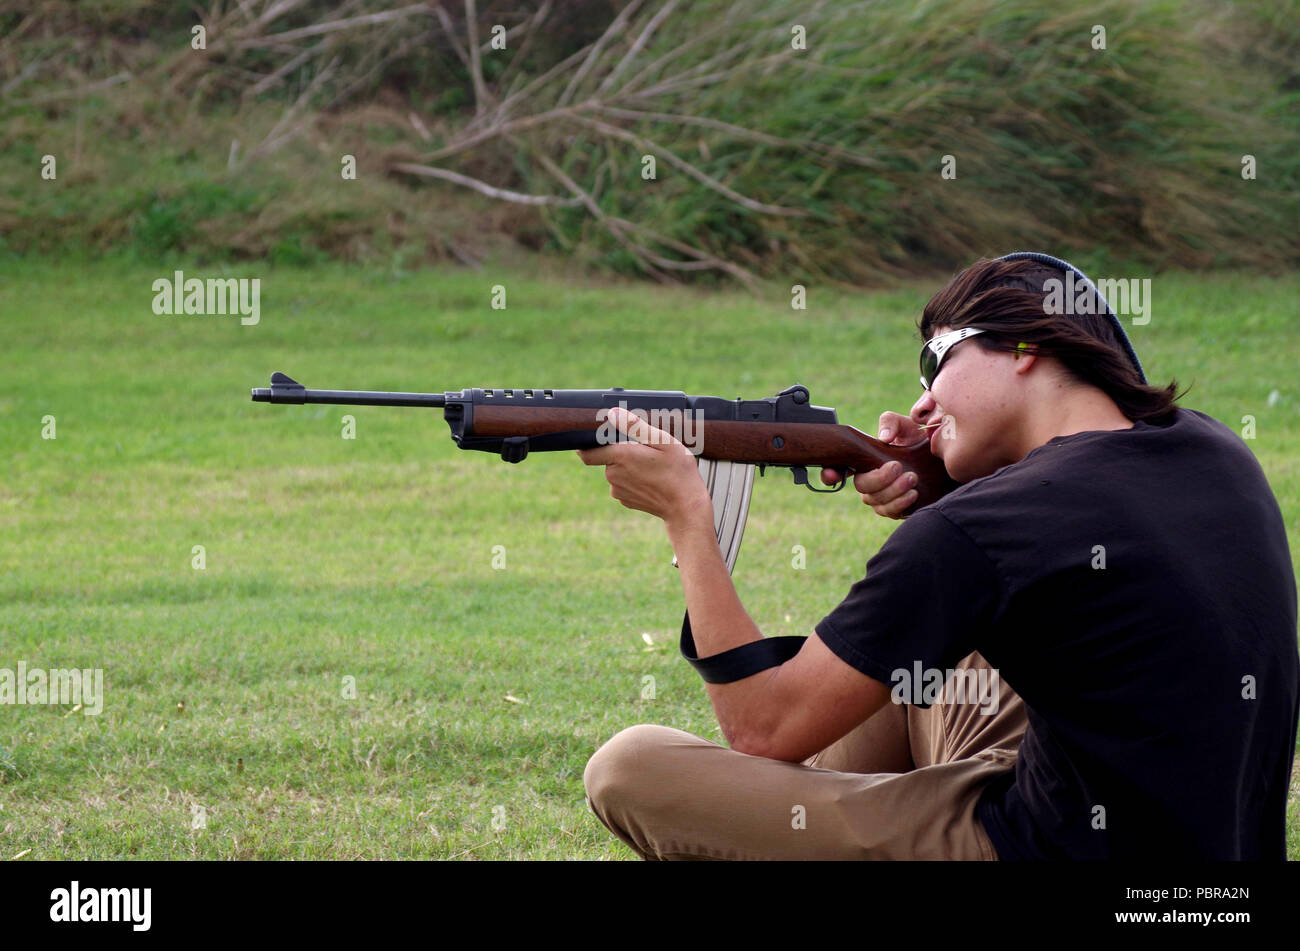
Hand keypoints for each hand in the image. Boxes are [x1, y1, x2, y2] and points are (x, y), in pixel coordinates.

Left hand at [576, 407, 710, 527]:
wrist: (686, 507)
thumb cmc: (678, 472)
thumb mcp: (663, 442)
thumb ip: (636, 426)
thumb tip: (613, 414)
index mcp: (620, 457)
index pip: (587, 452)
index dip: (587, 444)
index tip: (598, 438)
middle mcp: (613, 476)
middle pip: (607, 457)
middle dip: (622, 452)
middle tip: (647, 451)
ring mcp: (618, 491)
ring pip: (616, 471)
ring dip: (628, 466)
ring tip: (653, 467)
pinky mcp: (625, 501)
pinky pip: (623, 484)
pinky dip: (633, 480)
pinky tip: (652, 480)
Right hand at [820, 410, 924, 518]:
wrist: (938, 458)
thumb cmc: (916, 438)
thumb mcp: (904, 424)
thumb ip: (891, 423)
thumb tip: (884, 438)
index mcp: (863, 461)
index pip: (837, 470)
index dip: (830, 475)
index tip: (832, 475)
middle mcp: (868, 481)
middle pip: (861, 487)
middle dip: (878, 479)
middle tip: (897, 467)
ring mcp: (880, 497)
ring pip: (876, 502)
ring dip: (893, 492)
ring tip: (912, 478)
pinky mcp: (895, 509)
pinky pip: (890, 512)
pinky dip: (900, 504)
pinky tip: (913, 493)